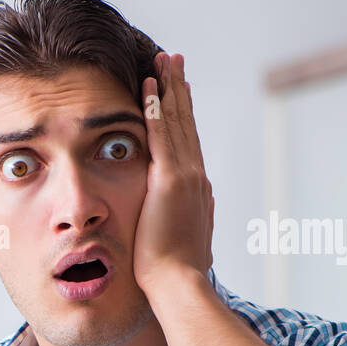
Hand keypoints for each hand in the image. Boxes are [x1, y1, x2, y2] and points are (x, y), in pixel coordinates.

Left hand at [132, 51, 213, 296]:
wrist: (180, 285)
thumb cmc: (176, 274)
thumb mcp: (185, 240)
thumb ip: (190, 219)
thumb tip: (197, 208)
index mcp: (197, 191)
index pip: (189, 144)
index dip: (184, 116)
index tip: (180, 94)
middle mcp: (196, 177)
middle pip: (187, 124)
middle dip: (180, 90)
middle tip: (174, 61)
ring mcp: (185, 176)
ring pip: (177, 121)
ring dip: (169, 88)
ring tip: (163, 60)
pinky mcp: (170, 180)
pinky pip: (161, 134)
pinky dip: (156, 108)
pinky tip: (149, 86)